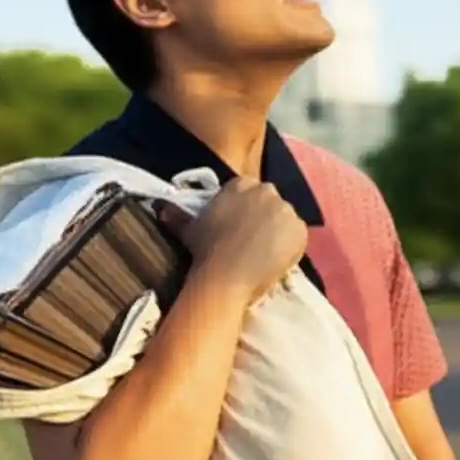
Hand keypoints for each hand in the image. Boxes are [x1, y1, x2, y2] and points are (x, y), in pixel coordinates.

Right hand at [157, 177, 306, 302]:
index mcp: (241, 184)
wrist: (227, 275)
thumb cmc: (204, 250)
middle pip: (269, 201)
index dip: (245, 209)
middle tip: (251, 239)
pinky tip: (276, 258)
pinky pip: (297, 235)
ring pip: (284, 218)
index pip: (248, 190)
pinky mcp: (300, 229)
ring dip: (277, 230)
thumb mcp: (187, 228)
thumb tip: (158, 206)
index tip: (239, 225)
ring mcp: (286, 210)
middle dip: (263, 216)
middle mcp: (266, 191)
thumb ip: (176, 214)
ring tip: (263, 252)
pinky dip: (290, 245)